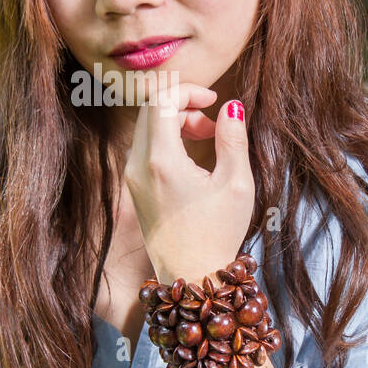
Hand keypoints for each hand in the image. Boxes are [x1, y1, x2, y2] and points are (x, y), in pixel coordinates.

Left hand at [123, 81, 254, 285]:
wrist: (191, 278)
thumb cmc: (217, 235)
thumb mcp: (236, 184)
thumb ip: (233, 139)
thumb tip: (231, 107)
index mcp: (160, 161)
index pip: (161, 99)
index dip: (188, 89)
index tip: (214, 98)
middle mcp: (137, 165)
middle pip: (150, 108)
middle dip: (182, 104)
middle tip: (212, 123)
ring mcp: (131, 177)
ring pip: (146, 126)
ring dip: (175, 121)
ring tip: (207, 139)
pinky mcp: (133, 187)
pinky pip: (144, 146)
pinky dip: (166, 139)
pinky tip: (192, 157)